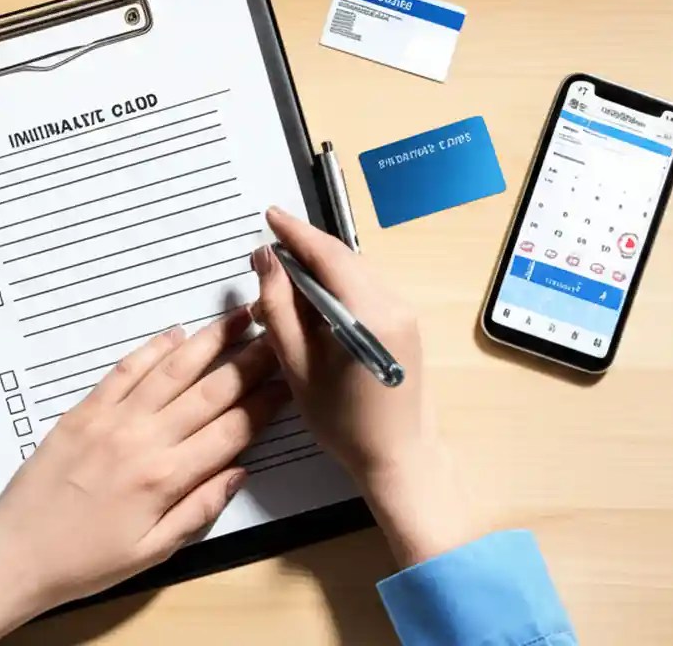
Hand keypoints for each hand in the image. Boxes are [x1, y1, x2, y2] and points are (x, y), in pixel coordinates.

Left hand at [0, 310, 285, 644]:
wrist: (15, 554)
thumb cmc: (85, 561)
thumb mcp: (153, 551)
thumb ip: (199, 509)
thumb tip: (238, 472)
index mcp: (166, 479)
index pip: (232, 430)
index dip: (266, 403)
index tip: (290, 382)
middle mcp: (143, 441)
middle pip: (210, 392)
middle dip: (249, 361)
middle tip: (277, 336)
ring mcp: (111, 420)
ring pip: (171, 371)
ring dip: (209, 342)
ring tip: (238, 318)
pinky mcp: (83, 412)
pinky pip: (124, 371)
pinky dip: (152, 350)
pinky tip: (176, 334)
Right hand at [251, 206, 472, 566]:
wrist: (397, 455)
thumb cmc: (344, 422)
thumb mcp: (297, 367)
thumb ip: (279, 310)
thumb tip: (266, 263)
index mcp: (368, 315)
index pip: (328, 256)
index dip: (297, 232)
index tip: (271, 216)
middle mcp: (393, 305)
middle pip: (344, 259)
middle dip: (305, 251)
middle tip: (267, 256)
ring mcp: (404, 312)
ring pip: (356, 272)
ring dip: (321, 270)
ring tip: (284, 283)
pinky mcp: (406, 323)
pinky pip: (367, 289)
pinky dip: (339, 286)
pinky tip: (314, 303)